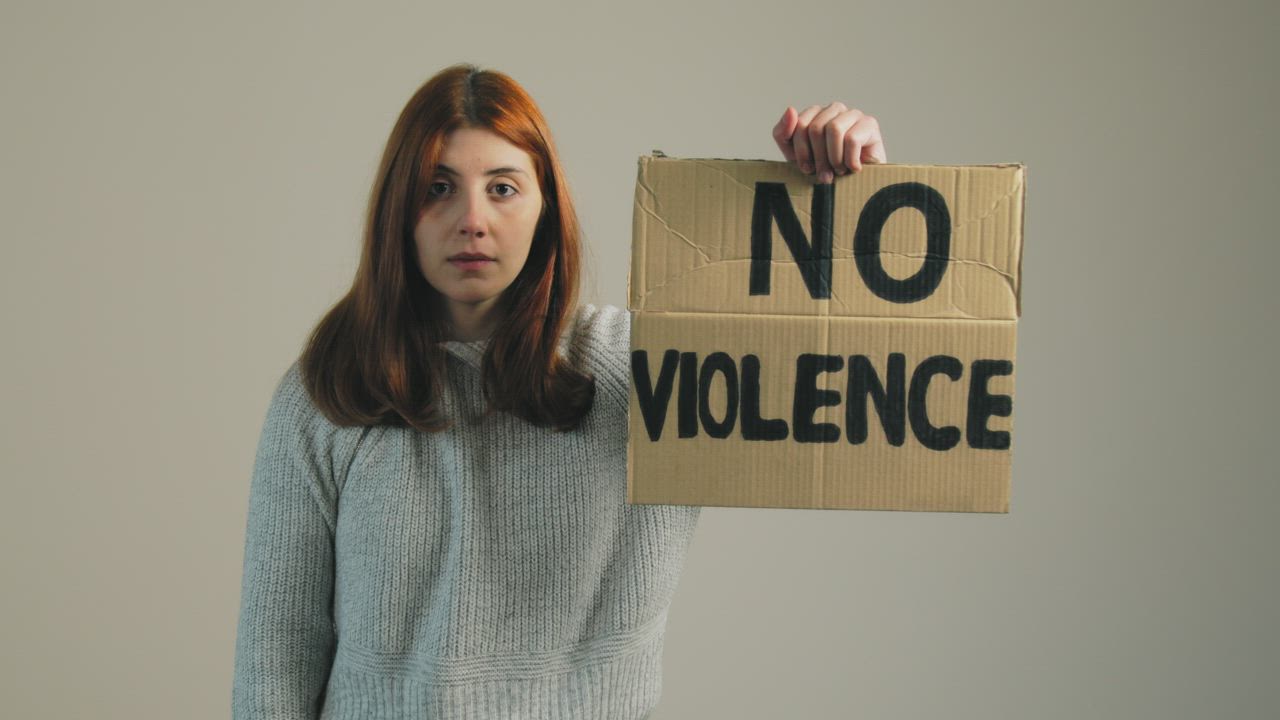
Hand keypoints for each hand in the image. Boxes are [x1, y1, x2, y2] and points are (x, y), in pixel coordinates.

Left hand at [772, 102, 886, 182]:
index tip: (807, 168)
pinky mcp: (870, 124)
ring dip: (834, 158)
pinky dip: (849, 160)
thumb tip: (791, 109)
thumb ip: (783, 133)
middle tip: (824, 175)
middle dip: (818, 158)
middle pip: (816, 127)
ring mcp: (853, 114)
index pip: (800, 124)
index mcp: (815, 113)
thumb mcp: (795, 156)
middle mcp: (834, 109)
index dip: (801, 151)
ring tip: (838, 171)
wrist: (855, 186)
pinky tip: (853, 168)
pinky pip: (852, 139)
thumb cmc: (824, 169)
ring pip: (834, 129)